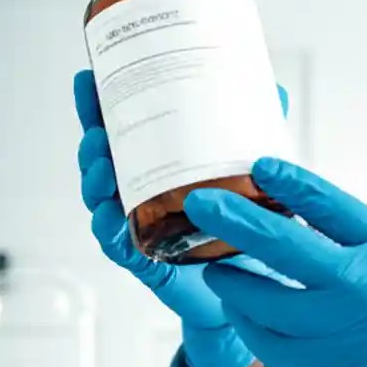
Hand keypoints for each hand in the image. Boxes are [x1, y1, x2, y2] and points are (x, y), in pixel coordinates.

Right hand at [72, 70, 286, 366]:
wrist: (255, 290)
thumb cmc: (245, 229)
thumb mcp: (255, 176)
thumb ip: (258, 135)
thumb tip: (275, 90)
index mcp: (160, 165)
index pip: (124, 128)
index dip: (101, 104)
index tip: (90, 76)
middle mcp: (143, 192)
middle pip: (103, 158)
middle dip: (91, 136)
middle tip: (93, 125)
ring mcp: (140, 225)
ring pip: (102, 199)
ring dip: (94, 180)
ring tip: (99, 164)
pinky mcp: (146, 260)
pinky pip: (119, 244)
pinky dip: (109, 228)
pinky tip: (109, 215)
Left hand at [183, 158, 366, 366]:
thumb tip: (308, 231)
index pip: (331, 206)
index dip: (290, 184)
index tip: (258, 166)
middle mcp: (366, 288)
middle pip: (282, 244)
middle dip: (234, 220)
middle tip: (200, 203)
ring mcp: (340, 332)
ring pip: (261, 299)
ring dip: (231, 280)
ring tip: (216, 266)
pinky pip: (266, 342)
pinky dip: (248, 323)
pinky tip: (241, 312)